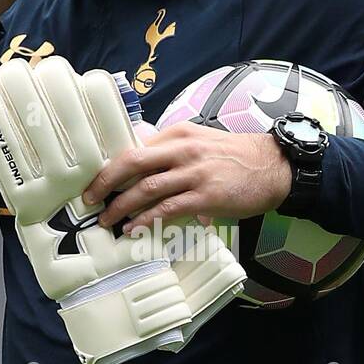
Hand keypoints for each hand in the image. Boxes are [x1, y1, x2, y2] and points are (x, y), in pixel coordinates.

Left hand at [82, 123, 292, 231]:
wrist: (274, 167)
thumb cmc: (236, 157)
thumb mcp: (200, 143)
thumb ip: (172, 153)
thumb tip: (142, 170)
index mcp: (177, 135)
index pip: (134, 147)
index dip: (110, 166)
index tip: (96, 181)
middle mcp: (182, 149)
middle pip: (131, 162)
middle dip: (105, 182)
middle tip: (89, 200)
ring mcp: (194, 172)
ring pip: (146, 188)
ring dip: (122, 207)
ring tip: (107, 221)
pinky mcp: (206, 195)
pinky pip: (168, 208)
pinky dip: (146, 219)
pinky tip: (134, 228)